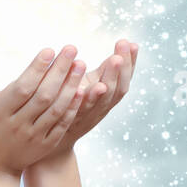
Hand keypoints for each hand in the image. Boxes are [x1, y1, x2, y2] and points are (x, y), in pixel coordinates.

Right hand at [0, 46, 87, 176]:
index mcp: (0, 112)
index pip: (22, 87)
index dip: (36, 68)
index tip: (49, 50)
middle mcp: (18, 124)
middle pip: (43, 95)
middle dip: (59, 70)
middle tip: (72, 49)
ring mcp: (34, 136)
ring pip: (56, 108)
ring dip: (71, 85)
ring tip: (81, 64)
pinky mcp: (46, 144)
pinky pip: (62, 124)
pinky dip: (73, 107)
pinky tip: (83, 90)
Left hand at [37, 39, 136, 160]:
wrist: (53, 144)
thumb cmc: (73, 106)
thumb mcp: (93, 85)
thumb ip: (105, 69)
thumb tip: (127, 42)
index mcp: (109, 97)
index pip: (125, 79)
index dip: (131, 63)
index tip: (132, 44)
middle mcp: (102, 108)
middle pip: (117, 89)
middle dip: (121, 69)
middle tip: (121, 51)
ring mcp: (88, 117)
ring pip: (102, 100)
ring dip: (107, 81)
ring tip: (112, 62)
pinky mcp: (71, 123)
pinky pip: (79, 111)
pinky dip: (84, 100)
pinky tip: (83, 87)